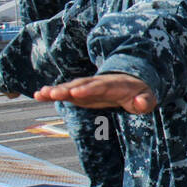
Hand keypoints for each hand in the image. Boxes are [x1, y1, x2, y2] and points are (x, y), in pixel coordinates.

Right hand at [33, 73, 156, 113]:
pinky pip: (66, 92)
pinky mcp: (81, 92)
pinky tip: (38, 95)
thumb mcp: (147, 98)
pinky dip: (53, 93)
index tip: (77, 92)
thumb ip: (145, 101)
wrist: (132, 85)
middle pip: (82, 85)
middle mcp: (98, 83)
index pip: (101, 86)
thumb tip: (140, 102)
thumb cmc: (140, 93)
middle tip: (53, 93)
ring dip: (56, 90)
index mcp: (115, 84)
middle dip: (68, 89)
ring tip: (40, 94)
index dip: (89, 89)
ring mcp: (88, 87)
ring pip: (71, 87)